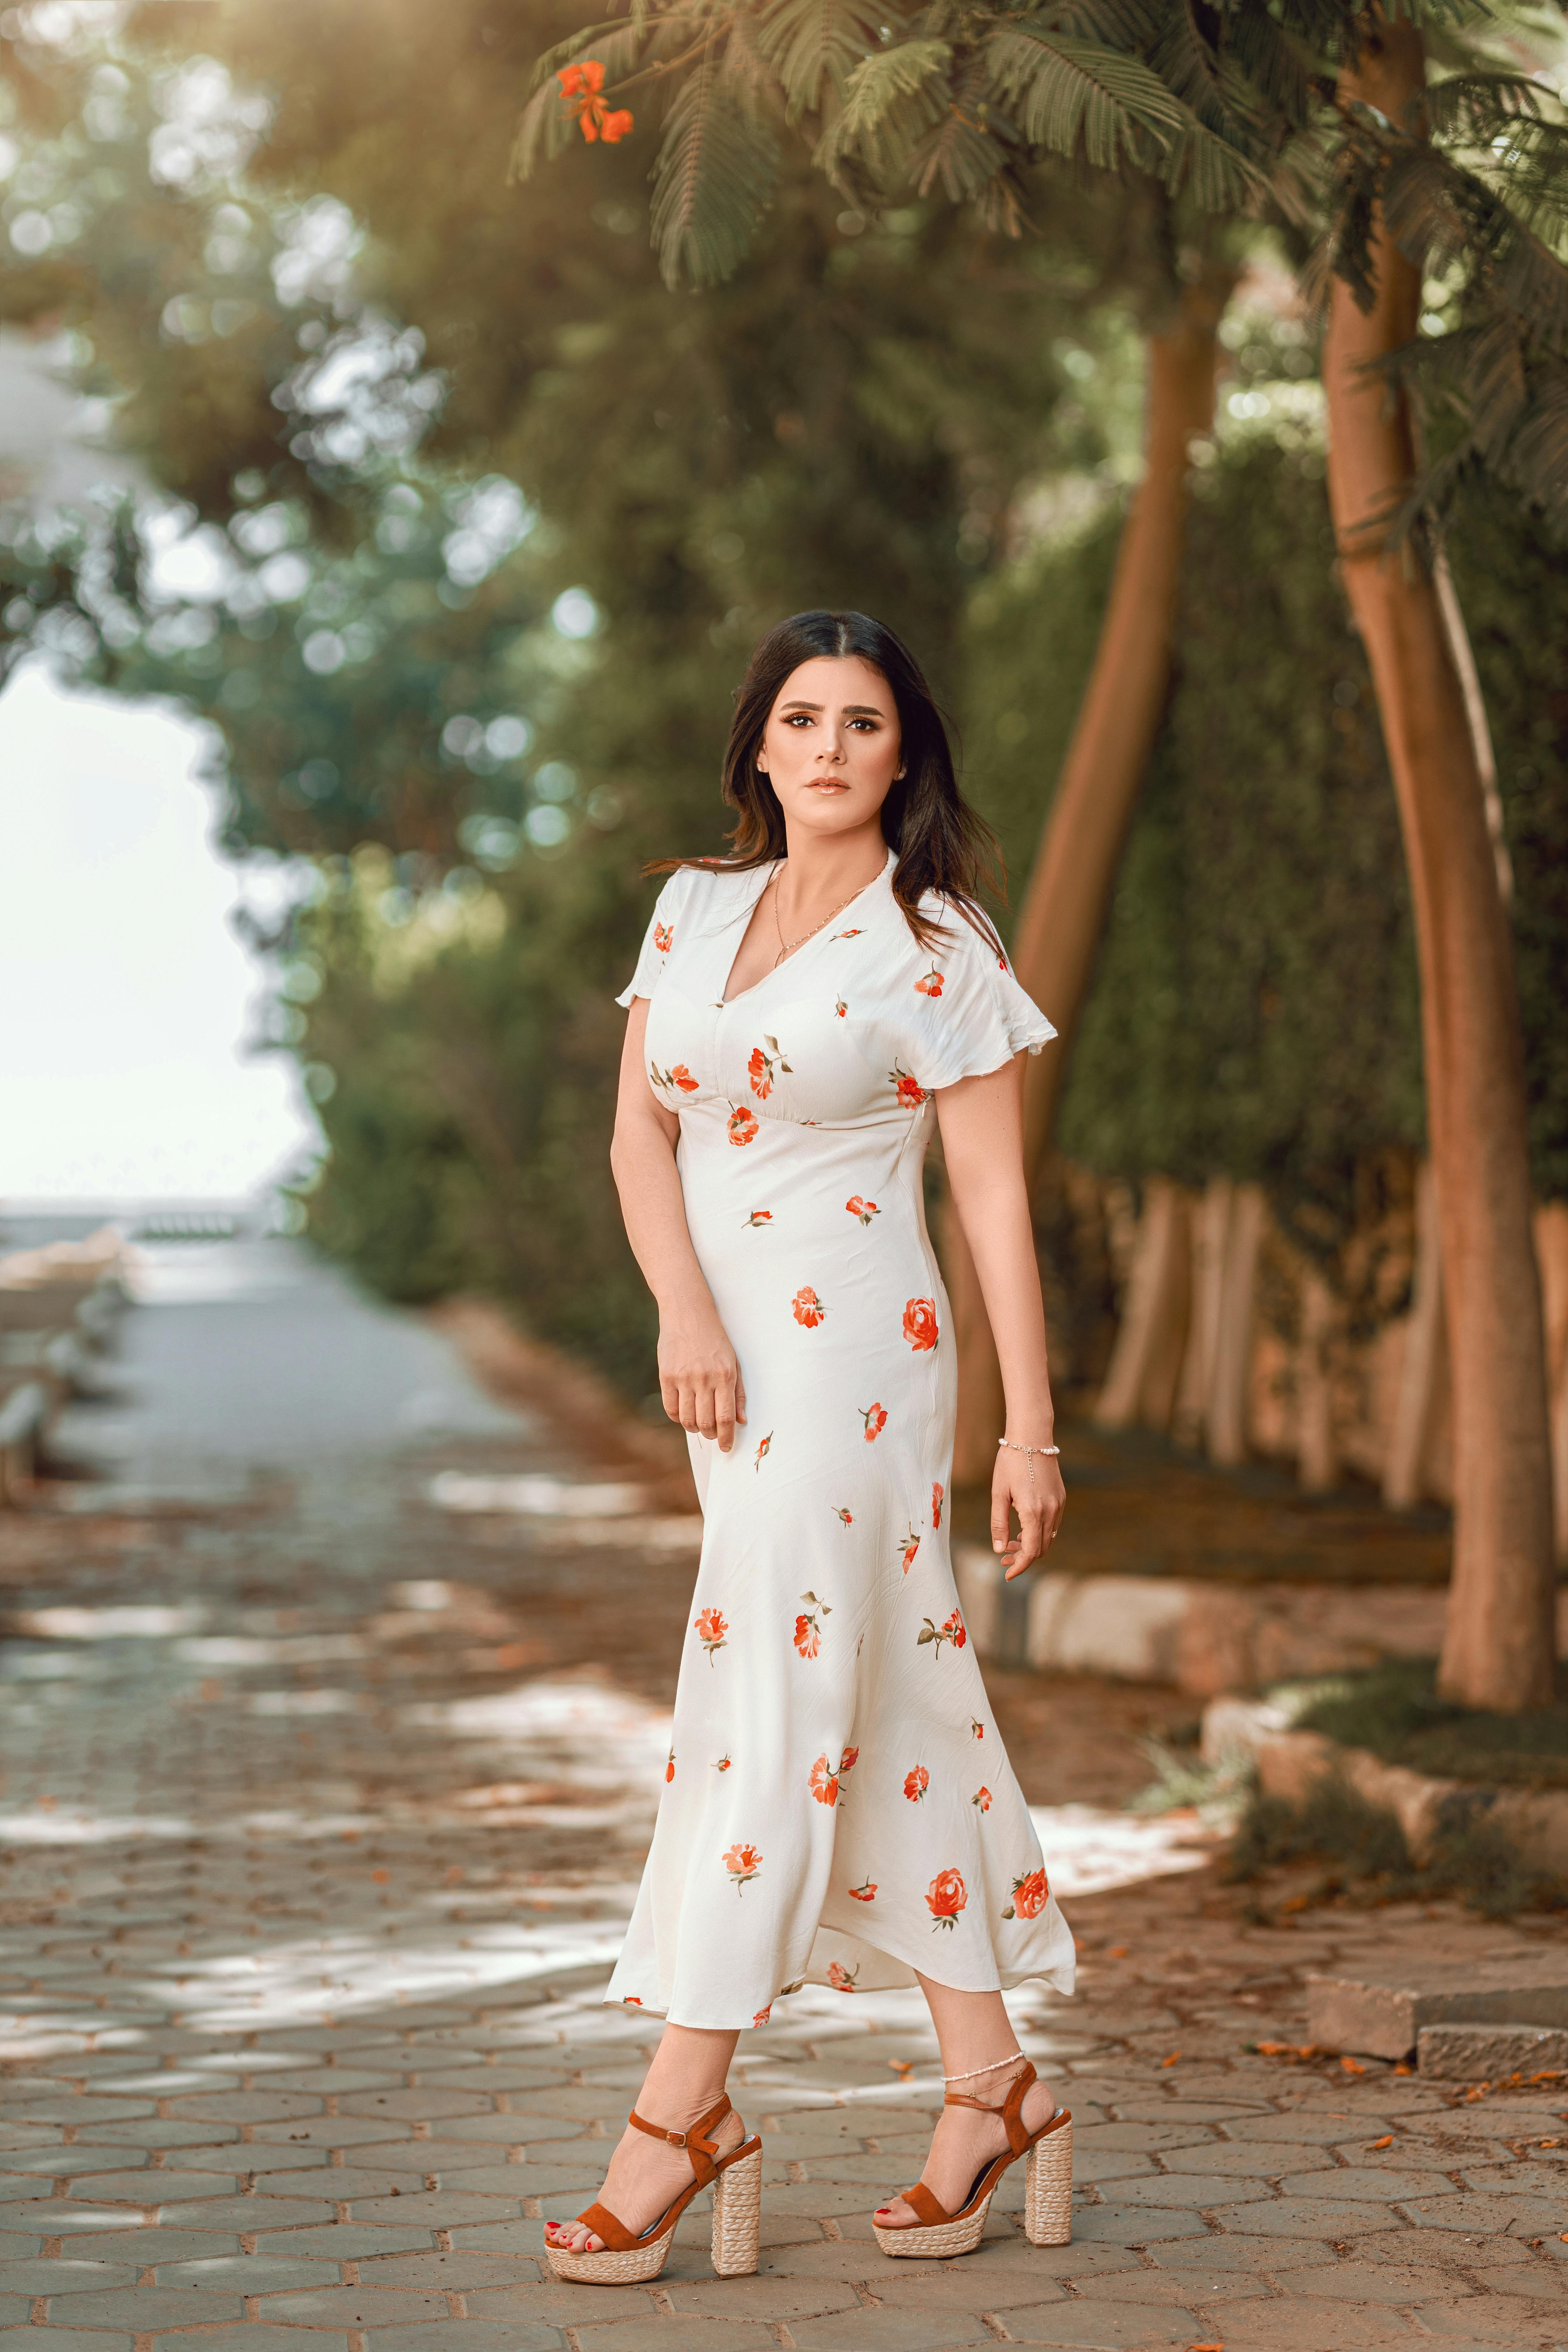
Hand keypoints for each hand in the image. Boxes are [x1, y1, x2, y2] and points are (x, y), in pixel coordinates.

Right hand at [657, 1301, 746, 1449]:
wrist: (688, 1314)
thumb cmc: (715, 1339)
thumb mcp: (733, 1363)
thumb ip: (738, 1393)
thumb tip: (741, 1422)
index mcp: (725, 1376)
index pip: (725, 1418)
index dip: (726, 1438)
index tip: (726, 1447)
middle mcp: (704, 1379)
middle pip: (706, 1423)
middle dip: (711, 1435)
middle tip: (712, 1433)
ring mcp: (683, 1378)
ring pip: (687, 1420)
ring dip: (694, 1428)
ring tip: (699, 1422)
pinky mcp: (666, 1375)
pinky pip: (670, 1408)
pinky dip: (678, 1417)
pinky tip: (684, 1412)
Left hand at [991, 1444, 1064, 1580]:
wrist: (1031, 1437)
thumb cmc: (1010, 1462)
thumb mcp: (998, 1493)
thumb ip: (998, 1523)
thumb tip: (998, 1549)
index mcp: (1033, 1511)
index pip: (1031, 1551)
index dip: (1019, 1567)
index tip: (1007, 1574)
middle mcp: (1050, 1511)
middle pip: (1041, 1548)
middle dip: (1022, 1558)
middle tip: (1003, 1559)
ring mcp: (1058, 1505)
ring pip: (1048, 1538)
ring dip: (1031, 1546)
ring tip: (1010, 1544)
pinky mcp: (1061, 1498)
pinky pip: (1052, 1525)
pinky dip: (1039, 1533)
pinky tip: (1023, 1529)